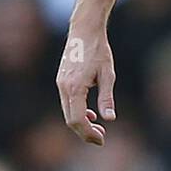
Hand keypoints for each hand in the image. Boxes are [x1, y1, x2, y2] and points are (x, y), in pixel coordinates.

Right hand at [57, 27, 115, 144]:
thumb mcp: (108, 74)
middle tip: (101, 139)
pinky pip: (67, 103)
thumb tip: (110, 119)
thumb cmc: (99, 50)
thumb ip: (107, 98)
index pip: (78, 120)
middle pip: (70, 120)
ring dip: (82, 123)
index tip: (101, 139)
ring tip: (98, 129)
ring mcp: (60, 84)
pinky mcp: (61, 80)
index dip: (89, 133)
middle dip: (85, 132)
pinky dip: (77, 112)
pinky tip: (91, 114)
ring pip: (68, 112)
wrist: (84, 30)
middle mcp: (64, 87)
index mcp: (75, 88)